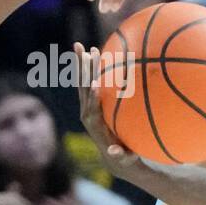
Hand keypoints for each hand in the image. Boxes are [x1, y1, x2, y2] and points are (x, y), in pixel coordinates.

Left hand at [74, 42, 140, 176]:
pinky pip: (87, 83)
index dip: (93, 97)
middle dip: (84, 72)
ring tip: (80, 47)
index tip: (95, 84)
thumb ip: (120, 154)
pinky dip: (88, 69)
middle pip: (84, 89)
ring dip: (82, 65)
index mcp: (95, 124)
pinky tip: (90, 54)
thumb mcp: (125, 157)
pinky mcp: (89, 103)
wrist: (112, 155)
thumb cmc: (124, 155)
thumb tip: (113, 152)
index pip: (93, 108)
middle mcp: (87, 113)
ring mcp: (86, 107)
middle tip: (85, 53)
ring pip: (82, 83)